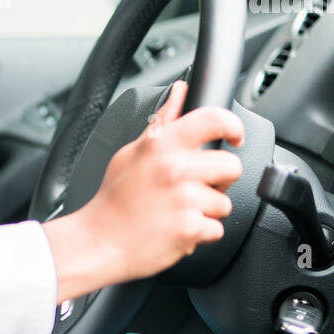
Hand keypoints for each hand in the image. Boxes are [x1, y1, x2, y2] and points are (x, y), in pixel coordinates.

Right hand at [41, 80, 244, 302]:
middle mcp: (174, 169)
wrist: (98, 242)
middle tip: (193, 187)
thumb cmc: (114, 199)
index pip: (213, 120)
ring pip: (223, 202)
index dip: (233, 126)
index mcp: (161, 145)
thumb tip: (180, 92)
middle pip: (231, 166)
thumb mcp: (131, 152)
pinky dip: (200, 234)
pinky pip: (216, 229)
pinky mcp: (189, 229)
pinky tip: (175, 228)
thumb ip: (162, 122)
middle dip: (219, 180)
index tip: (234, 136)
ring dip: (206, 211)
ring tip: (177, 212)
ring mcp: (183, 200)